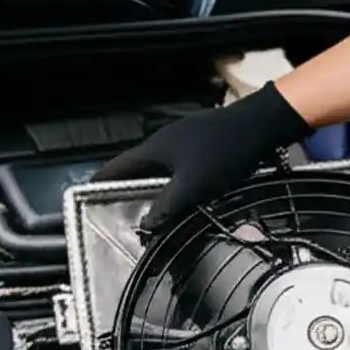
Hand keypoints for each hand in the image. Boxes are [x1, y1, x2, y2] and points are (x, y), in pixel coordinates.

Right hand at [93, 82, 311, 231]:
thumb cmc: (224, 152)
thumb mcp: (193, 186)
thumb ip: (167, 207)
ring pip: (160, 170)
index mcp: (153, 149)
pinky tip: (183, 198)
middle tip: (119, 214)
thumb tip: (145, 226)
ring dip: (153, 190)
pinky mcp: (203, 144)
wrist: (262, 123)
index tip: (86, 200)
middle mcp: (164, 142)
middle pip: (137, 170)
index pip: (116, 169)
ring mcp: (184, 141)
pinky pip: (179, 168)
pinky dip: (173, 184)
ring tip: (150, 212)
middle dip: (126, 191)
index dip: (100, 185)